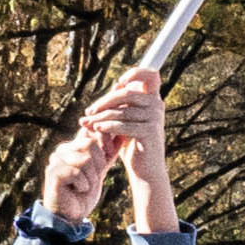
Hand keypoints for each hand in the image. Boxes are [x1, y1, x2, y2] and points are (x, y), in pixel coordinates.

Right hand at [36, 102, 120, 226]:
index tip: (104, 166)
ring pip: (84, 159)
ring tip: (83, 186)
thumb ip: (109, 154)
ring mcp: (56, 159)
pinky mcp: (53, 172)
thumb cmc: (84, 193)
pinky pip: (76, 173)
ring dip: (90, 178)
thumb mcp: (100, 171)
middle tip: (92, 179)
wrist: (72, 215)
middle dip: (98, 165)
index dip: (104, 148)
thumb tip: (122, 135)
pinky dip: (82, 185)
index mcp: (74, 146)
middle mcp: (63, 149)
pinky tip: (77, 190)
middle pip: (90, 144)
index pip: (92, 134)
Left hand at [94, 67, 176, 232]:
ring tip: (87, 123)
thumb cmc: (133, 146)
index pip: (150, 75)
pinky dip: (107, 127)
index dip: (135, 72)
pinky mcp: (150, 131)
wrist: (145, 171)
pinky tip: (96, 130)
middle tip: (89, 112)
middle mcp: (157, 105)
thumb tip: (113, 87)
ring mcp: (155, 118)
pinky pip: (123, 124)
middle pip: (126, 93)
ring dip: (101, 117)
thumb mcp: (125, 121)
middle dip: (104, 102)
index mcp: (153, 99)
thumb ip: (121, 105)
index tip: (118, 83)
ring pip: (122, 110)